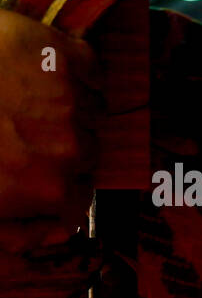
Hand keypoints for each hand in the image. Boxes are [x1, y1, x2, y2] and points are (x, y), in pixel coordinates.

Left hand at [0, 9, 99, 250]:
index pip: (80, 197)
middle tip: (21, 133)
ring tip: (25, 100)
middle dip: (61, 147)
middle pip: (88, 152)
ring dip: (68, 109)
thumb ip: (14, 234)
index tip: (40, 175)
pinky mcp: (58, 56)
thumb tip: (45, 241)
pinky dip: (78, 71)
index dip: (58, 186)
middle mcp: (70, 148)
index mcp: (51, 191)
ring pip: (92, 110)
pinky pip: (91, 69)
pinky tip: (44, 71)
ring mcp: (67, 99)